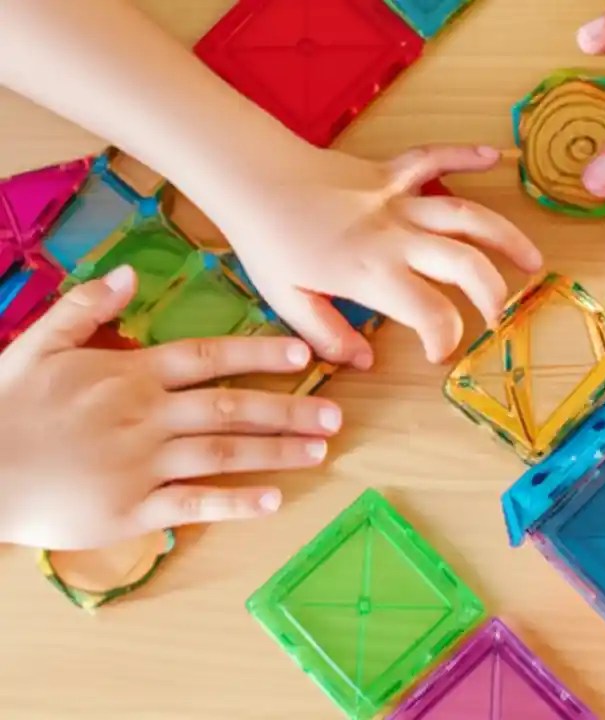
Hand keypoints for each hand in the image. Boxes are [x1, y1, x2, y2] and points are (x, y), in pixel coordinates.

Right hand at [0, 267, 343, 549]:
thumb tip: (128, 274)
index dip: (259, 353)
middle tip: (334, 414)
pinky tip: (273, 499)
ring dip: (276, 451)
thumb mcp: (38, 345)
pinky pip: (195, 503)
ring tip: (320, 450)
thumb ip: (86, 309)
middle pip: (231, 407)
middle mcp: (145, 416)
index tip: (303, 354)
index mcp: (129, 375)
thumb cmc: (5, 406)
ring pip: (223, 452)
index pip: (208, 358)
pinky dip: (236, 501)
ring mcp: (141, 464)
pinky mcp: (131, 508)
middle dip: (288, 409)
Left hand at [202, 144, 542, 367]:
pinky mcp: (390, 172)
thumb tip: (366, 361)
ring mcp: (397, 200)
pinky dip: (465, 154)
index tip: (439, 356)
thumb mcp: (287, 301)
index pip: (431, 314)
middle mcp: (396, 236)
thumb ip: (329, 336)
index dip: (445, 341)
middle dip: (492, 295)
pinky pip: (434, 158)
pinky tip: (495, 158)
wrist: (248, 175)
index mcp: (371, 273)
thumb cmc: (266, 240)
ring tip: (532, 263)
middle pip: (465, 264)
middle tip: (498, 319)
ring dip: (505, 238)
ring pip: (467, 215)